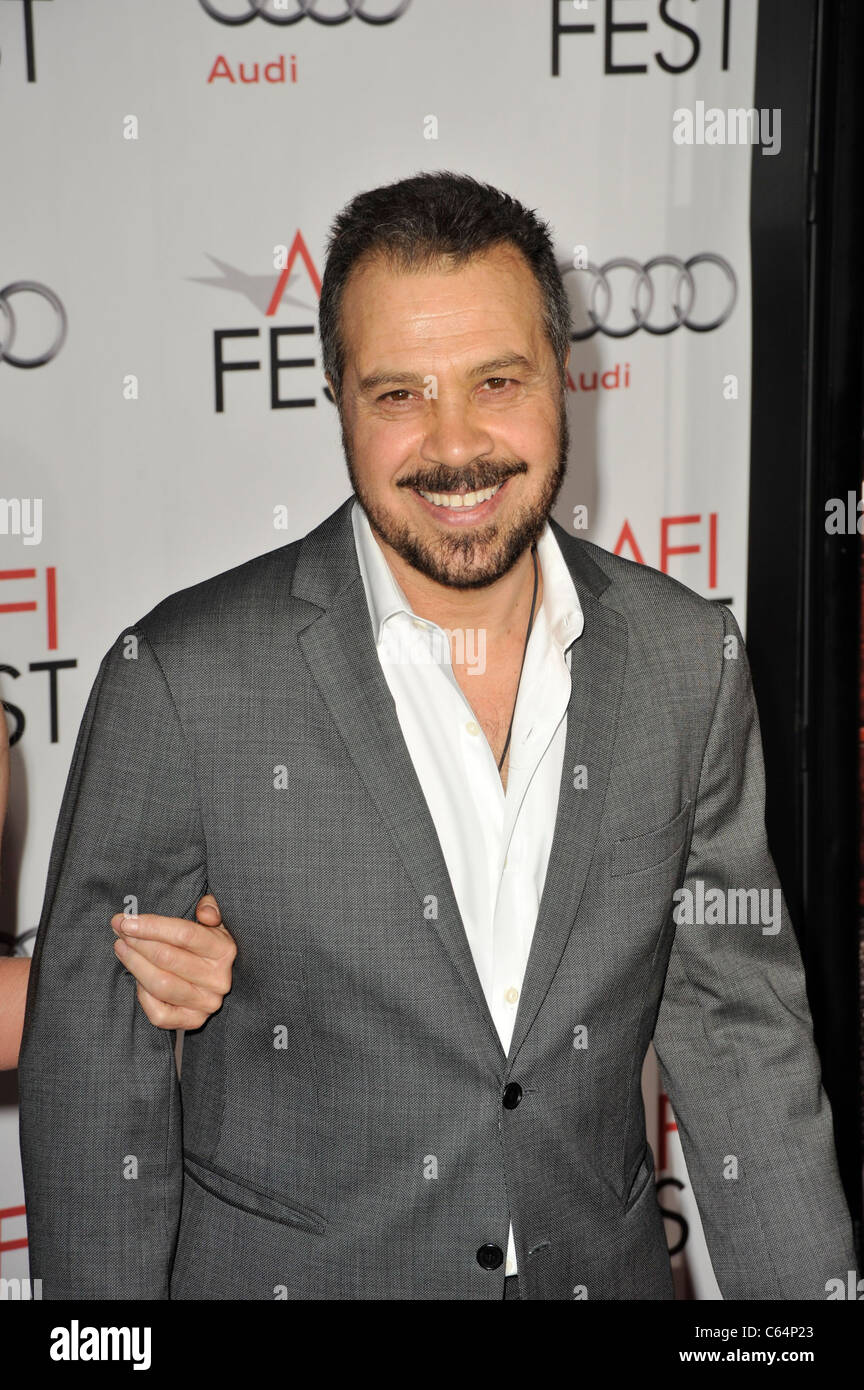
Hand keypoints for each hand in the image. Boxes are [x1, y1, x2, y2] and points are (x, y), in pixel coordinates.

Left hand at [111, 895, 236, 1030]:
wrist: (214, 976)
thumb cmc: (207, 941)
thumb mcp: (215, 919)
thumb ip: (212, 907)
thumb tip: (205, 914)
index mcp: (225, 950)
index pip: (185, 935)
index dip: (152, 926)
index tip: (127, 921)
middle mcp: (219, 979)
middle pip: (167, 958)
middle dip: (137, 942)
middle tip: (119, 929)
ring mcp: (207, 1003)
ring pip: (161, 985)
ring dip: (134, 964)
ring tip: (120, 947)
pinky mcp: (193, 1022)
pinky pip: (159, 1013)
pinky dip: (143, 995)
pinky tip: (136, 978)